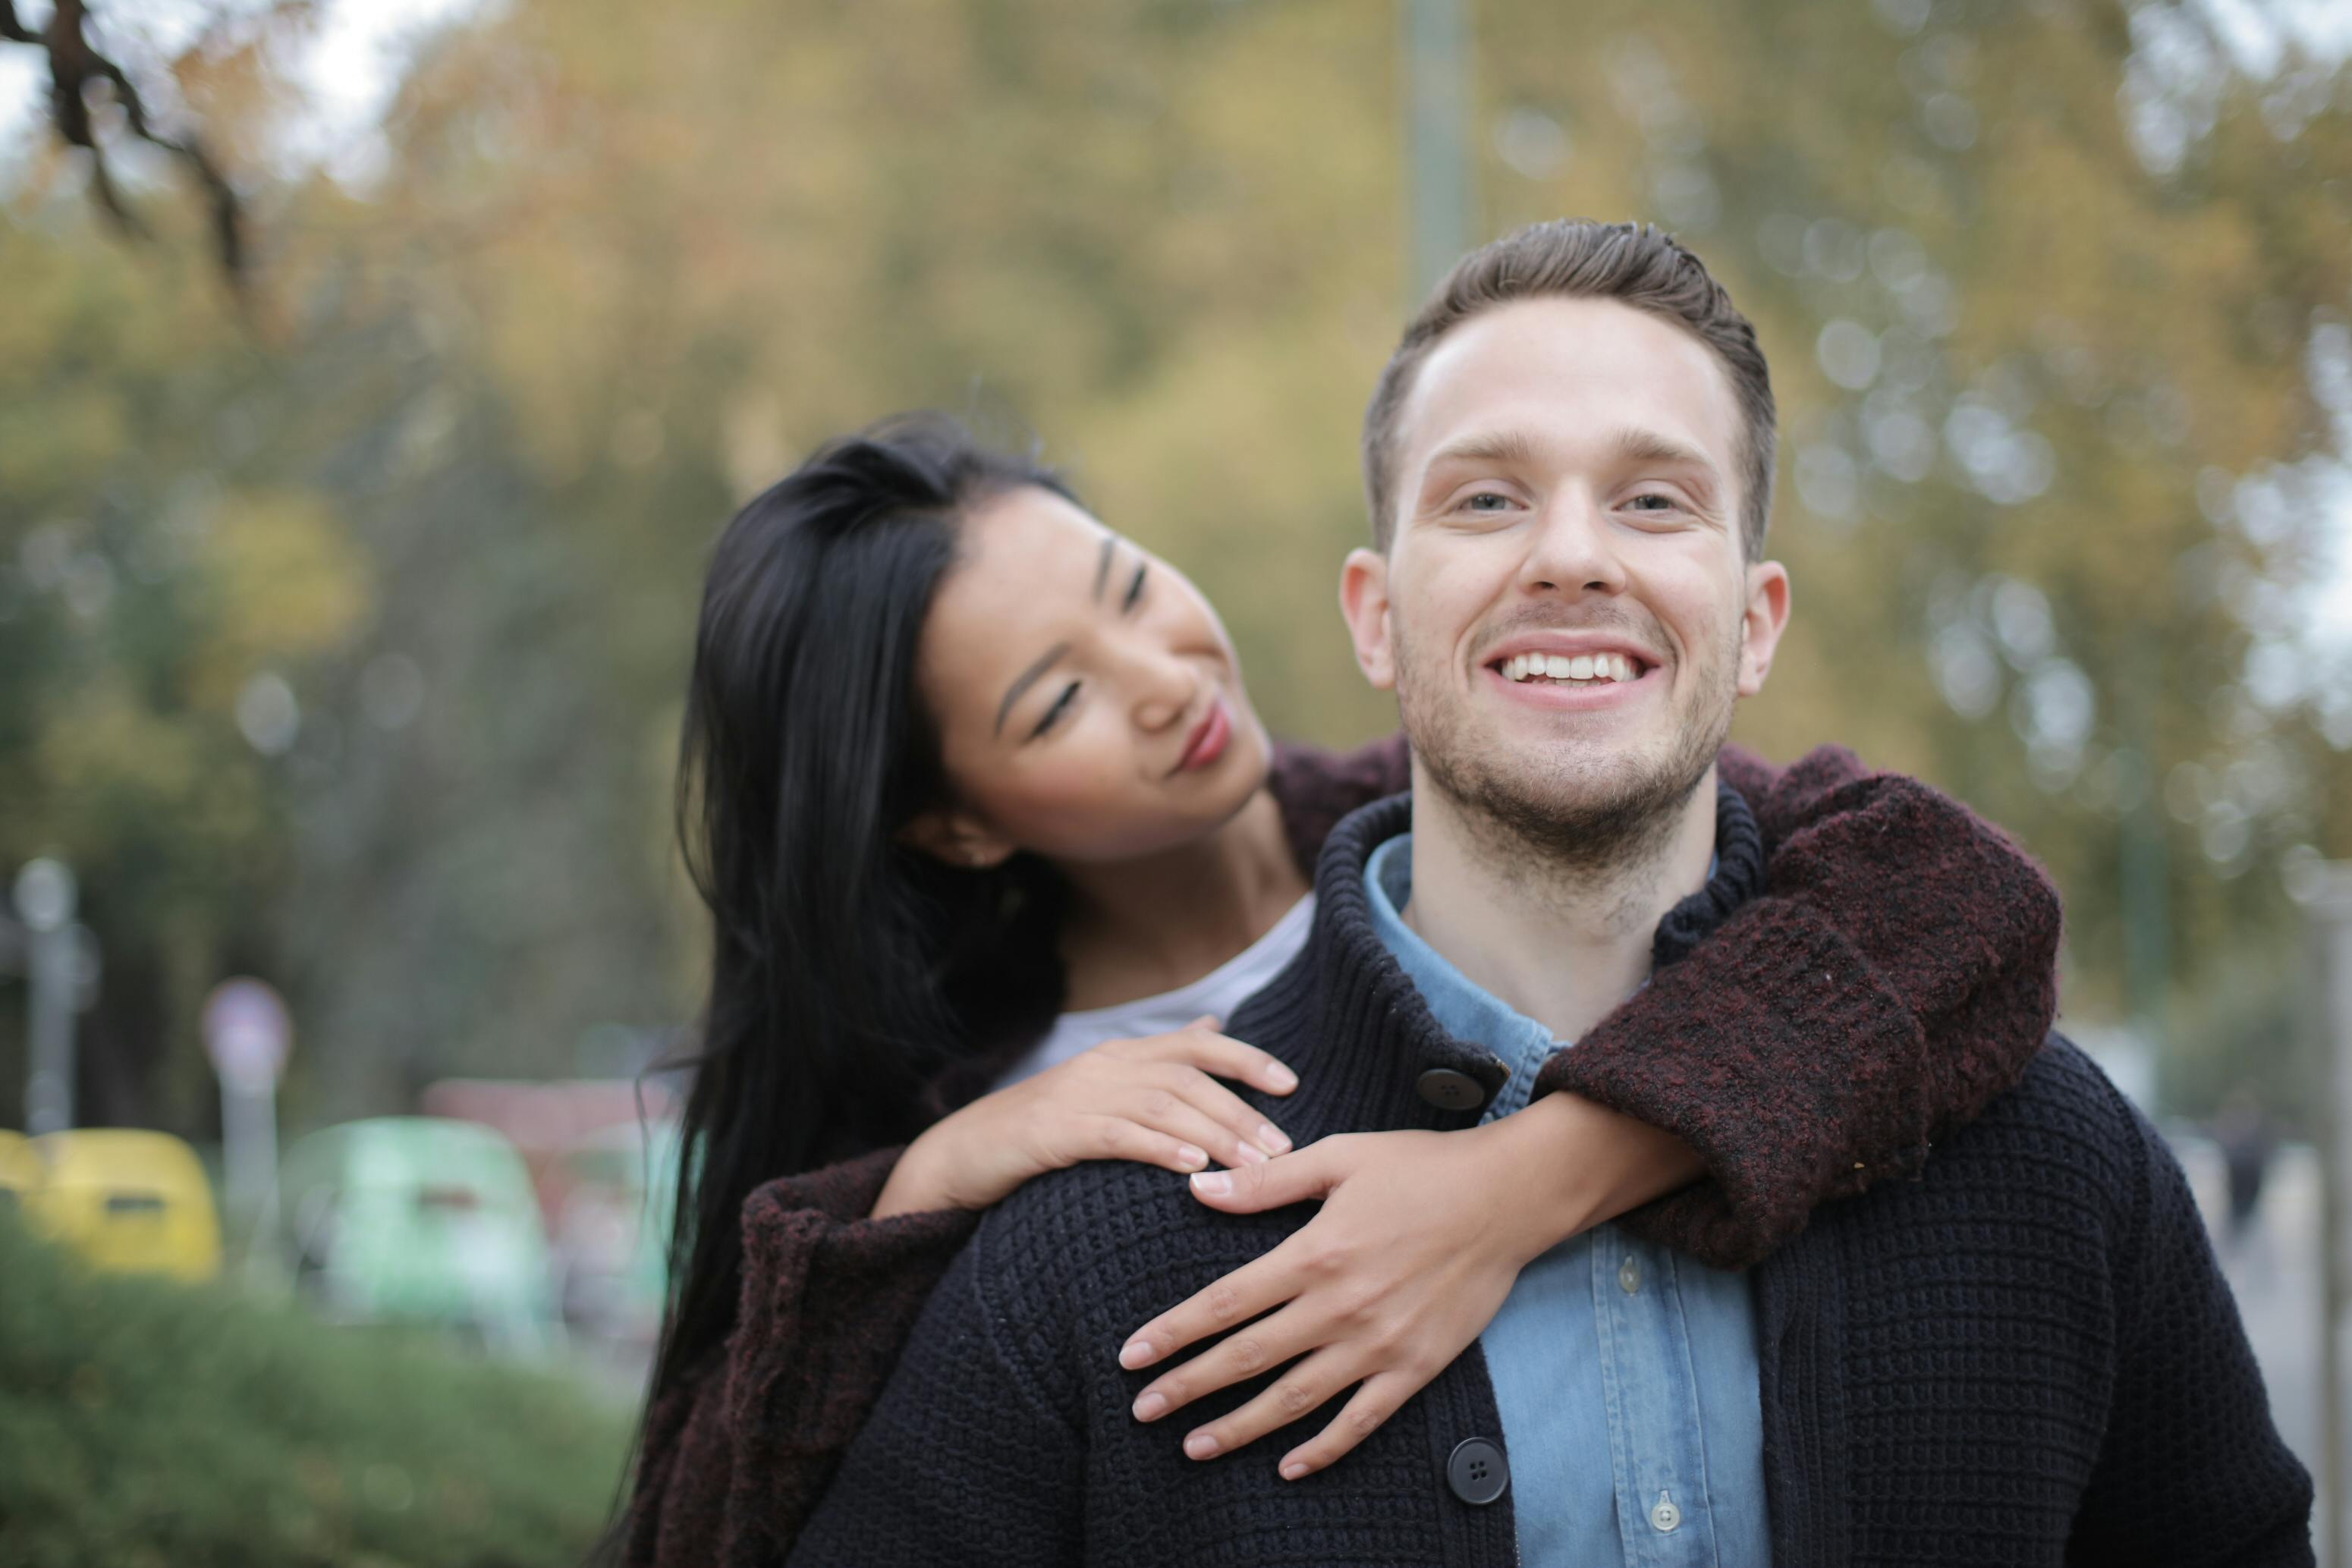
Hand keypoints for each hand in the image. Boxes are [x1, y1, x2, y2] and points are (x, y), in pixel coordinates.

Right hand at [870, 1018, 1299, 1218]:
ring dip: (1215, 1135)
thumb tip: (1215, 1026)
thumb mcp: (1104, 1088)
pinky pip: (1115, 1135)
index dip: (1247, 1060)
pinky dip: (1157, 1147)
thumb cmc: (1041, 1131)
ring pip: (1161, 1105)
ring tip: (1253, 1167)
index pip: (1197, 1044)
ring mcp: (1076, 1096)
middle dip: (1242, 1111)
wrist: (961, 1156)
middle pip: (1188, 1077)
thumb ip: (1159, 1062)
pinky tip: (1190, 1166)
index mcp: (1121, 1055)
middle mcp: (1104, 1065)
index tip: (1291, 1086)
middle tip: (1283, 1149)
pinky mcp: (1053, 1132)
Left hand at [1117, 1094, 1699, 1478]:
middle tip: (1141, 1410)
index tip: (1131, 1356)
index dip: (1174, 1333)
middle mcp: (1342, 1307)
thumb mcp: (1340, 1158)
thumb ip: (1266, 1181)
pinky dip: (1324, 1448)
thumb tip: (1199, 1189)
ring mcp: (1380, 1343)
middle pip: (1248, 1358)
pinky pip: (1362, 1420)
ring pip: (1295, 1399)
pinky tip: (1289, 1467)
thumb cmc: (1421, 1167)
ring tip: (1195, 1446)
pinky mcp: (1417, 1366)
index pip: (1226, 1303)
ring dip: (1241, 1426)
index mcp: (1316, 1253)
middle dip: (1189, 1387)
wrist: (1508, 1198)